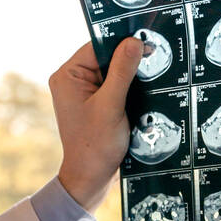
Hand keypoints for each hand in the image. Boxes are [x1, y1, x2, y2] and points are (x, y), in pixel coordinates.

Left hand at [49, 37, 143, 211]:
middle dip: (128, 61)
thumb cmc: (96, 146)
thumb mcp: (111, 105)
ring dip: (130, 77)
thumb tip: (134, 42)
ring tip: (148, 80)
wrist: (91, 178)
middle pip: (106, 58)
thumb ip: (122, 71)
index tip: (146, 42)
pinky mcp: (96, 104)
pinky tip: (142, 95)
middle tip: (153, 60)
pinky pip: (115, 87)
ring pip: (113, 72)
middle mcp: (72, 81)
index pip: (98, 46)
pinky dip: (129, 89)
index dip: (122, 43)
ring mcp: (84, 93)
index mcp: (67, 76)